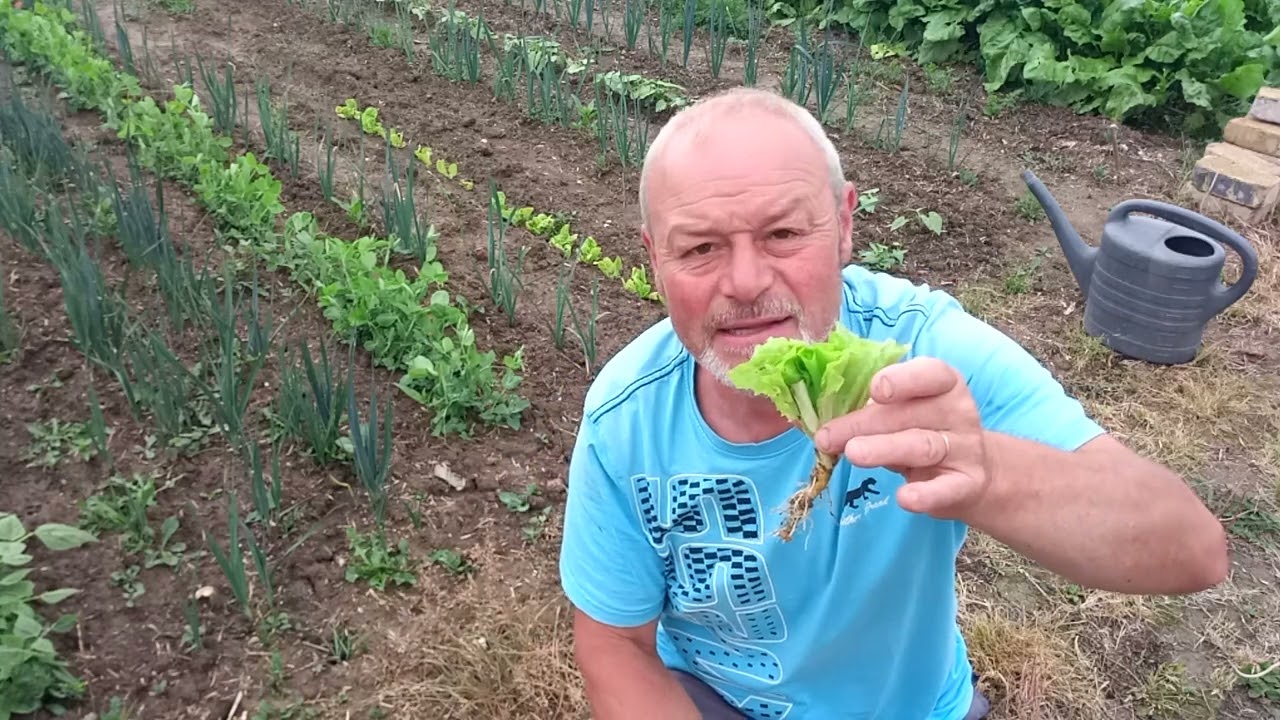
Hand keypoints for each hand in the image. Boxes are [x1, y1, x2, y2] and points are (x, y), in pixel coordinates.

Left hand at [814, 357, 990, 519]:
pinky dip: (926, 494)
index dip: (902, 379)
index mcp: (943, 385)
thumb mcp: (904, 413)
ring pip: (922, 446)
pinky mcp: (966, 484)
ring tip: (853, 454)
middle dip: (864, 424)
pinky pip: (946, 489)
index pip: (930, 373)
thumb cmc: (924, 432)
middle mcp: (957, 412)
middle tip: (827, 436)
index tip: (874, 390)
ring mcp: (964, 449)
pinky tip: (904, 498)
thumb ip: (874, 410)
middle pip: (910, 414)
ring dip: (884, 449)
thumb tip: (825, 417)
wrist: (972, 475)